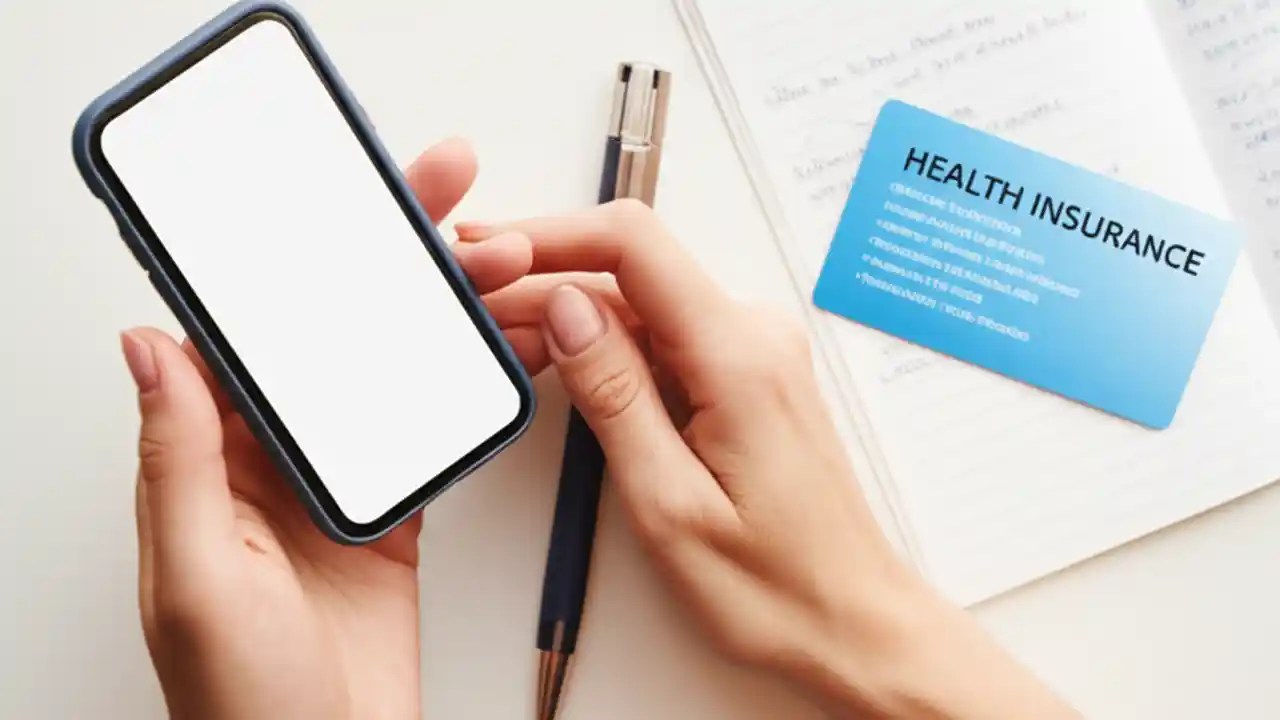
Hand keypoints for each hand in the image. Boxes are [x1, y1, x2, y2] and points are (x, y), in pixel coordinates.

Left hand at [124, 138, 541, 719]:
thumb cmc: (242, 702)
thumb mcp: (195, 577)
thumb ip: (179, 459)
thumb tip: (150, 345)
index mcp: (209, 457)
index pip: (252, 326)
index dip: (298, 251)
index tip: (343, 192)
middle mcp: (270, 457)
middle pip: (334, 328)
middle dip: (395, 256)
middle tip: (450, 201)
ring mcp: (336, 480)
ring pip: (391, 365)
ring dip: (443, 311)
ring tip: (498, 264)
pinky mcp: (391, 511)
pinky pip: (428, 425)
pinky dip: (467, 380)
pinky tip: (499, 343)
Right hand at [458, 201, 1077, 718]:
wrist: (855, 621)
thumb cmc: (775, 586)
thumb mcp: (669, 503)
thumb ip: (614, 395)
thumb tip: (567, 308)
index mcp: (738, 356)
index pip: (634, 244)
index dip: (550, 236)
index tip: (490, 249)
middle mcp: (753, 336)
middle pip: (630, 272)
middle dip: (545, 281)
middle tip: (475, 316)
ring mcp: (754, 354)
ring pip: (642, 305)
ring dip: (571, 317)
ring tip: (506, 348)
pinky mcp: (746, 378)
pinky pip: (665, 339)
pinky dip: (608, 347)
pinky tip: (565, 370)